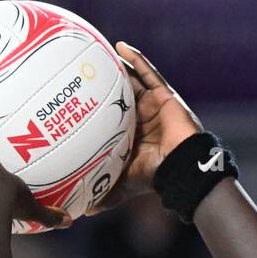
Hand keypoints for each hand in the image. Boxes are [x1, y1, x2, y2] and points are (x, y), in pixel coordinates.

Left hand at [88, 41, 202, 214]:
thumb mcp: (123, 185)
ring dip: (118, 66)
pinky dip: (135, 59)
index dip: (97, 108)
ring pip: (133, 80)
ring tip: (99, 52)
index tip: (77, 99)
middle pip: (120, 95)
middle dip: (105, 83)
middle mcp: (141, 118)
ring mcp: (153, 105)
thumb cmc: (153, 177)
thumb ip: (105, 195)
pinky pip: (148, 72)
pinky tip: (120, 47)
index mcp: (131, 135)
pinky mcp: (164, 95)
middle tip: (85, 69)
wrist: (179, 168)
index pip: (111, 117)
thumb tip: (83, 210)